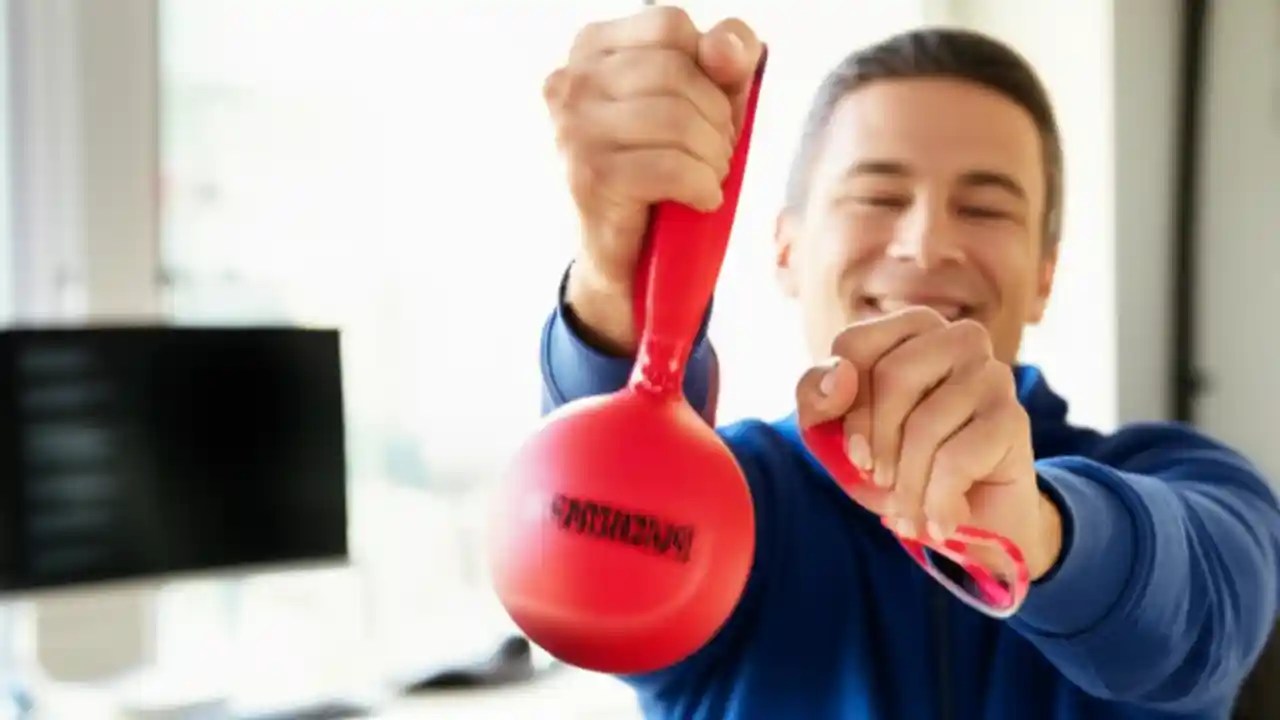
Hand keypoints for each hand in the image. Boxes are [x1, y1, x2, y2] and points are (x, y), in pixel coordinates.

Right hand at [545, 7, 763, 353]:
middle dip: (716, 118)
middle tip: (716, 153)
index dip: (709, 68)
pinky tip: (700, 199)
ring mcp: (573, 129)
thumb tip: (724, 47)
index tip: (711, 110)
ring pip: (676, 119)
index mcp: (592, 48)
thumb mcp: (709, 101)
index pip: (670, 25)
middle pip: (676, 71)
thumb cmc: (667, 168)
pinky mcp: (589, 176)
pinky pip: (671, 167)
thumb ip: (727, 60)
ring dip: (713, 156)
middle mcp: (570, 81)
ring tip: (708, 176)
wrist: (629, 255)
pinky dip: (702, 187)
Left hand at [795, 307, 1062, 580]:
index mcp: (911, 330)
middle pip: (892, 376)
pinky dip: (937, 501)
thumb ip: (817, 397)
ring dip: (908, 485)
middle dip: (879, 444)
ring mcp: (992, 374)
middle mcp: (958, 339)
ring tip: (909, 512)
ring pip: (924, 424)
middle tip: (880, 483)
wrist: (972, 520)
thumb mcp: (837, 435)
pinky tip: (940, 520)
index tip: (855, 454)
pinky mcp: (1012, 417)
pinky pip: (956, 458)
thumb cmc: (901, 464)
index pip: (854, 346)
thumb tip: (839, 376)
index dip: (845, 406)